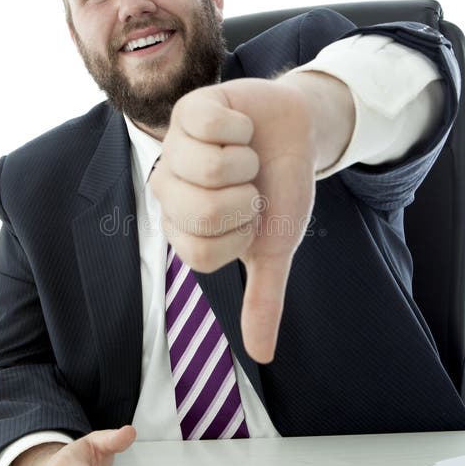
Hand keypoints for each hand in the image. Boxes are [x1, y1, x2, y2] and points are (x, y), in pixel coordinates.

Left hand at [151, 78, 317, 363]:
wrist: (295, 134)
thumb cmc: (278, 189)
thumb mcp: (274, 248)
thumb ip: (263, 298)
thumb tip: (263, 354)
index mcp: (183, 228)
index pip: (203, 254)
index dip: (241, 237)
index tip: (249, 220)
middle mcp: (169, 191)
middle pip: (203, 213)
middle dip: (247, 200)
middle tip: (248, 186)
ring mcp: (174, 148)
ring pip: (210, 170)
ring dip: (247, 163)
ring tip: (245, 156)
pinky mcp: (188, 110)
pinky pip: (212, 128)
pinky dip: (241, 130)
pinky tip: (240, 129)